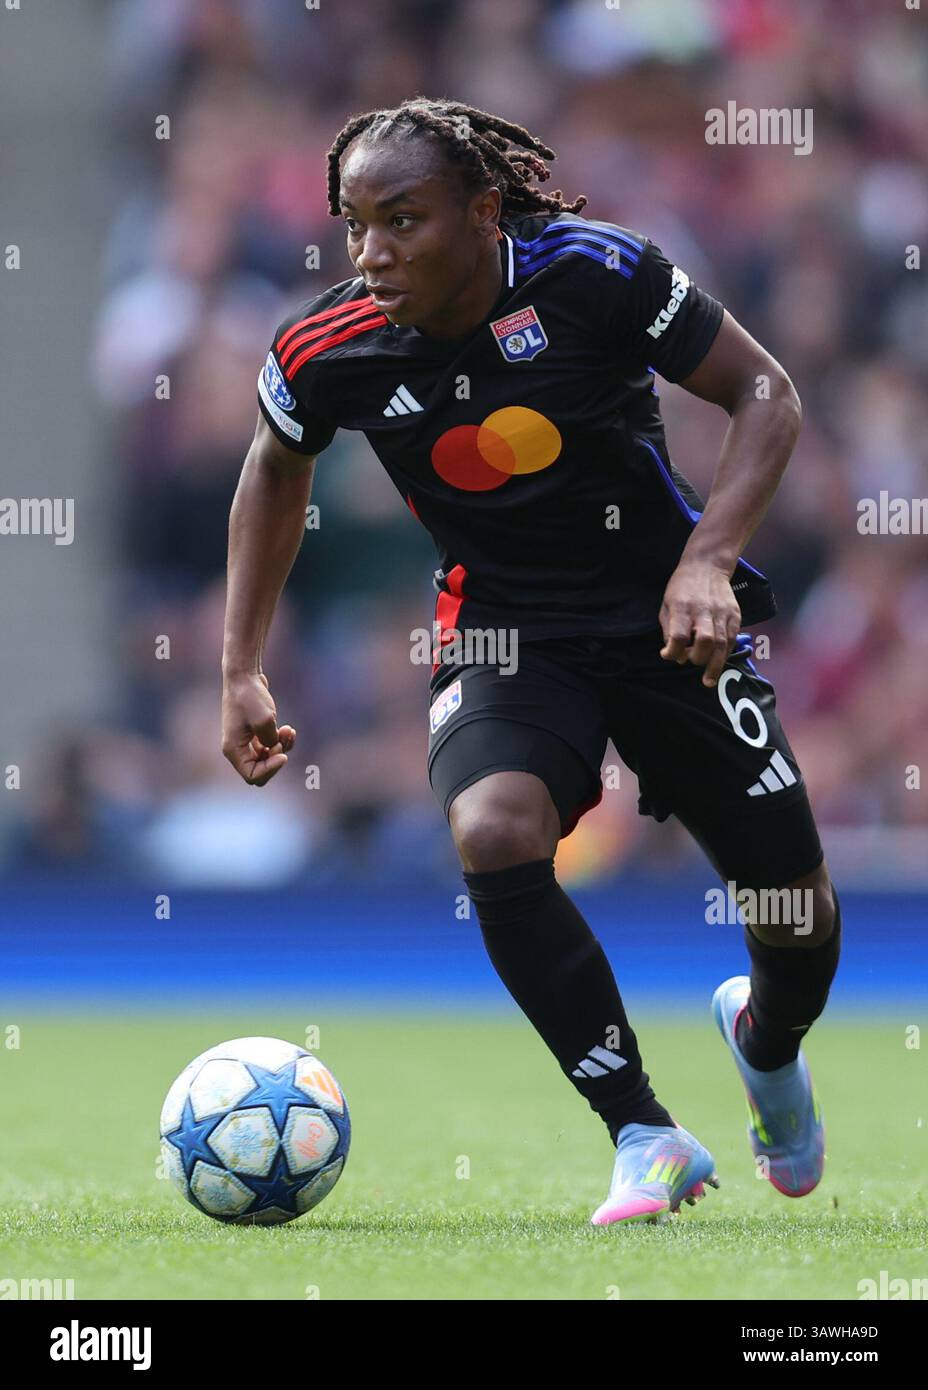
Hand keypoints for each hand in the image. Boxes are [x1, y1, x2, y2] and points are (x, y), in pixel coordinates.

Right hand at [221, 672, 295, 785]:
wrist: (244, 675)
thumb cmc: (250, 696)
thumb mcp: (265, 721)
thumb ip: (272, 742)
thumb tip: (274, 748)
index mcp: (233, 750)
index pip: (252, 776)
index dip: (271, 769)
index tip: (284, 755)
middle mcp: (236, 748)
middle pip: (260, 770)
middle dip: (276, 758)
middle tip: (281, 740)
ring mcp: (245, 741)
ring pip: (267, 758)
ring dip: (282, 747)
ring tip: (289, 731)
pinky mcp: (254, 732)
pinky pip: (269, 746)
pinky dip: (280, 740)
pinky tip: (288, 729)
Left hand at [659, 559, 741, 687]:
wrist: (707, 565)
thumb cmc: (681, 588)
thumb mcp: (666, 605)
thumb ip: (669, 631)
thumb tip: (677, 656)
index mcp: (682, 606)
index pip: (679, 635)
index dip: (673, 651)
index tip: (669, 655)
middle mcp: (704, 610)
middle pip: (705, 641)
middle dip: (697, 658)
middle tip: (691, 661)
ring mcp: (723, 612)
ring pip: (722, 644)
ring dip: (715, 666)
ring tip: (708, 680)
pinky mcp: (735, 615)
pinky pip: (732, 640)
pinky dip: (724, 654)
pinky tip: (718, 662)